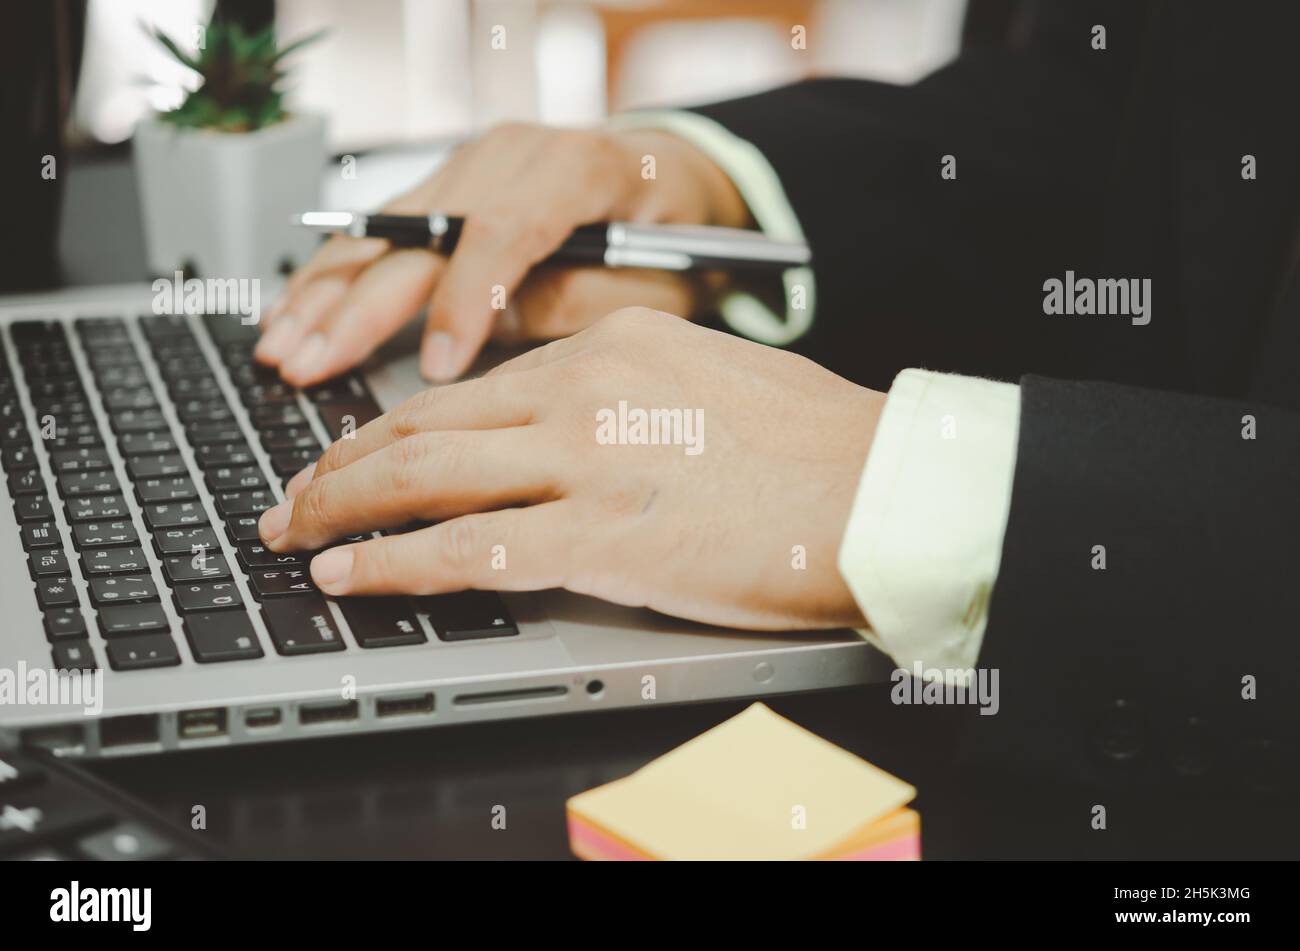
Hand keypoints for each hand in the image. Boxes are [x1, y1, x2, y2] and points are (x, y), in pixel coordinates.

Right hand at [255, 123, 751, 385]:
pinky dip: (336, 272)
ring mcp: (476, 163)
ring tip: (282, 347)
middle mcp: (515, 154)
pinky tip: (295, 308)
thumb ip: (577, 306)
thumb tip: (490, 339)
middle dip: (361, 306)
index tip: (436, 367)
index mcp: (579, 167)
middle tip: (312, 365)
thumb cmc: (671, 241)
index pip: (504, 230)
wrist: (668, 184)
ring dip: (327, 292)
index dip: (464, 301)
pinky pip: (382, 226)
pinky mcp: (450, 182)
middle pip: (424, 229)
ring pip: (386, 226)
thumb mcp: (656, 286)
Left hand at [257, 308, 883, 630]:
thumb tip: (568, 438)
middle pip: (426, 423)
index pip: (474, 389)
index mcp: (613, 348)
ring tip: (293, 535)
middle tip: (292, 495)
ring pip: (427, 475)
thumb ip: (629, 398)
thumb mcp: (708, 382)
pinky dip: (394, 563)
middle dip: (342, 464)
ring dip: (343, 507)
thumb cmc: (816, 445)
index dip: (397, 425)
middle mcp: (586, 390)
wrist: (885, 487)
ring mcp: (589, 461)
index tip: (360, 452)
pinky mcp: (603, 538)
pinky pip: (468, 550)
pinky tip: (349, 574)